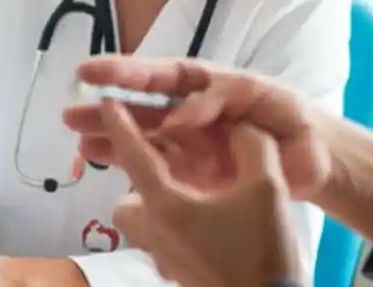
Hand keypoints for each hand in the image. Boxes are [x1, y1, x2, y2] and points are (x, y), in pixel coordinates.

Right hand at [63, 57, 331, 199]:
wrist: (314, 162)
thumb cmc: (296, 125)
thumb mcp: (274, 106)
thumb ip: (229, 104)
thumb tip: (181, 118)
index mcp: (212, 86)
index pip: (166, 75)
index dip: (129, 72)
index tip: (95, 74)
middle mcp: (192, 110)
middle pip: (144, 104)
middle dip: (107, 104)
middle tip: (70, 108)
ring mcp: (187, 141)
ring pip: (140, 134)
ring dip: (107, 133)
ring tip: (75, 136)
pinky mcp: (189, 171)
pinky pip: (150, 163)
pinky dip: (123, 160)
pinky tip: (96, 158)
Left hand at [101, 100, 302, 286]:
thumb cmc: (262, 250)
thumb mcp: (266, 189)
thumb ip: (251, 146)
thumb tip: (241, 129)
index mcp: (166, 206)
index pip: (133, 156)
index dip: (119, 125)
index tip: (106, 103)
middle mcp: (155, 234)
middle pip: (125, 202)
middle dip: (137, 183)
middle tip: (168, 169)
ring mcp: (164, 260)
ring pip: (142, 227)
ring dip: (154, 209)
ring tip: (189, 198)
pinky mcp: (180, 277)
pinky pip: (163, 246)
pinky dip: (175, 231)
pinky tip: (207, 228)